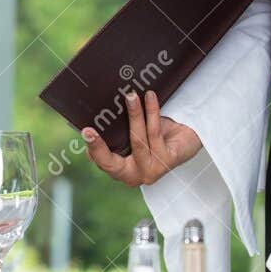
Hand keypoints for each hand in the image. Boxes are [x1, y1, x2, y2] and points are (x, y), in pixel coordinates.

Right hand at [82, 88, 201, 186]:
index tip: (85, 133)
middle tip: (89, 130)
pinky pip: (155, 133)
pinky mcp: (167, 161)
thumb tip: (94, 107)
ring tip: (130, 96)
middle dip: (99, 147)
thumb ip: (116, 130)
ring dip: (133, 115)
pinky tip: (150, 97)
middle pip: (112, 165)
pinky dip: (152, 112)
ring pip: (137, 141)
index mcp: (121, 170)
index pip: (102, 163)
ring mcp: (151, 171)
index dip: (93, 150)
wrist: (185, 137)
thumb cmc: (154, 134)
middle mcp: (134, 175)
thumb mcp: (131, 133)